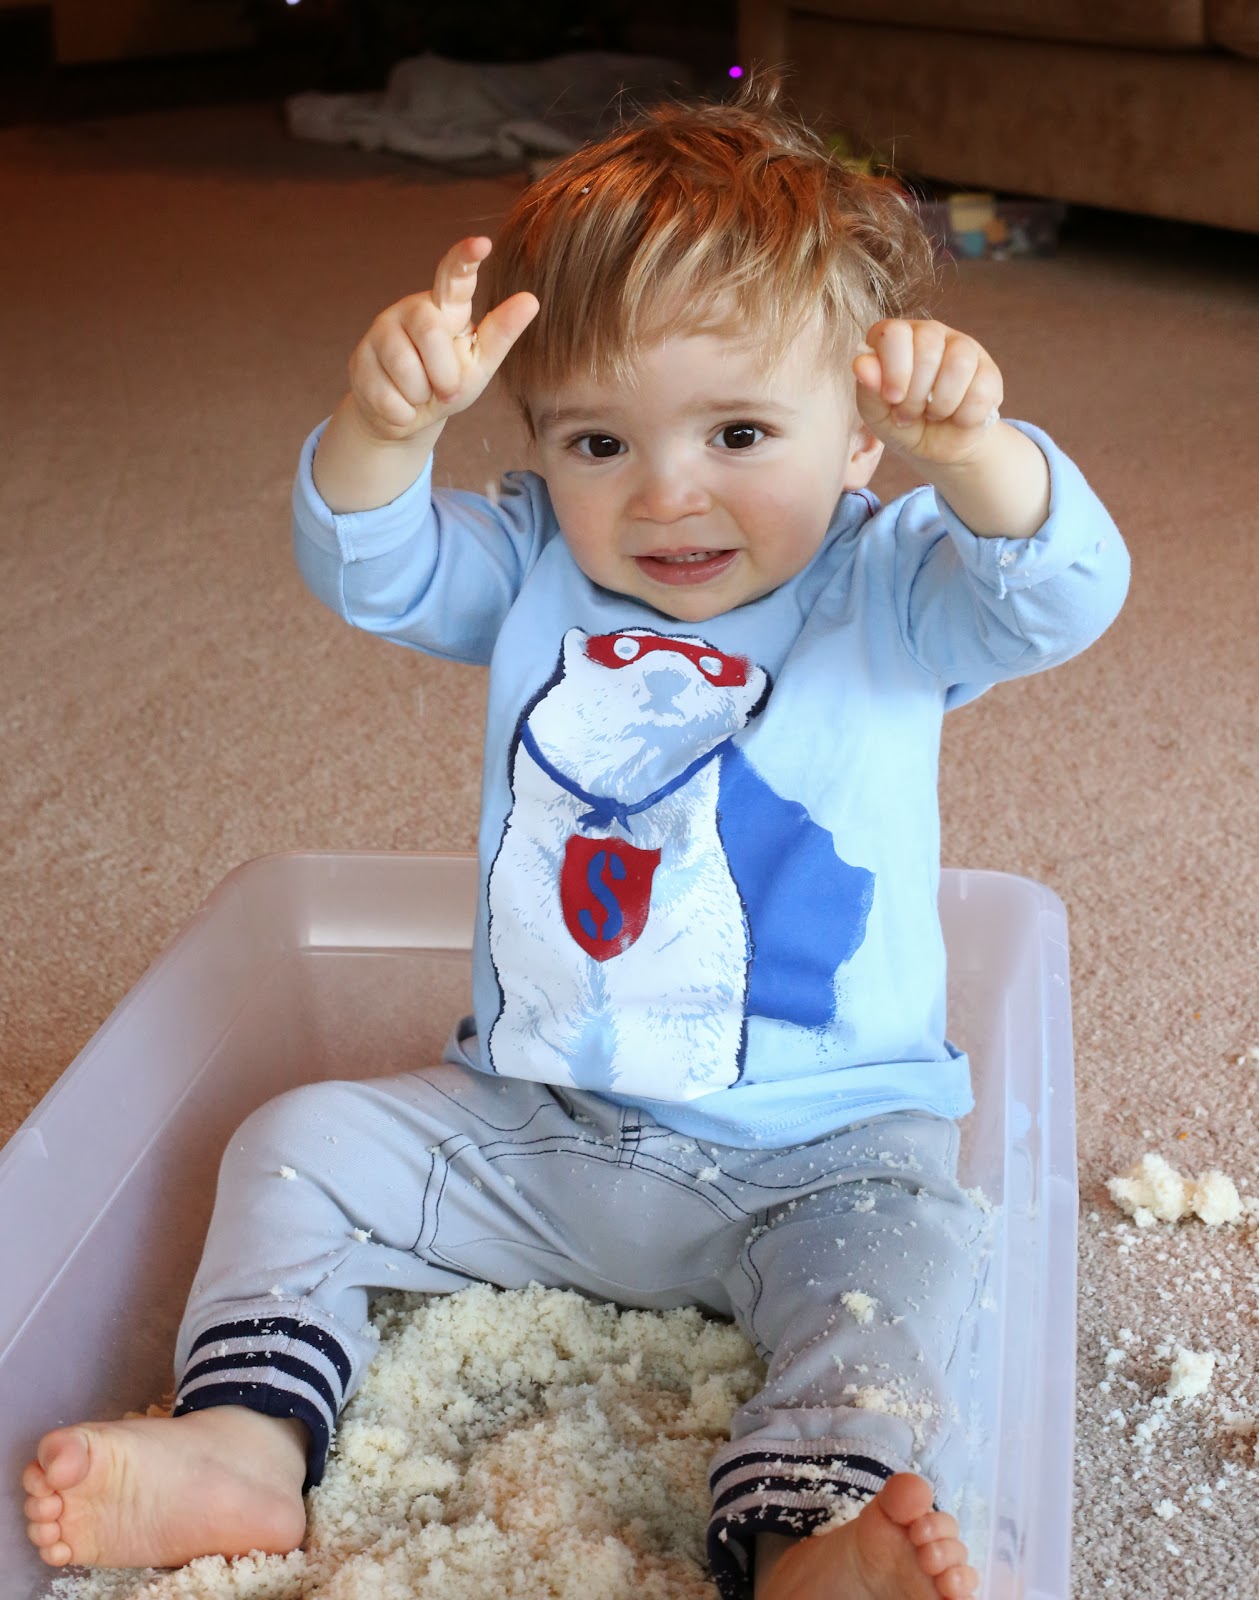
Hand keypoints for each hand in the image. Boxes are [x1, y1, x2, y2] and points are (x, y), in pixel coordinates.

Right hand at [346, 236, 538, 442]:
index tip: (482, 243)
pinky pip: (386, 396)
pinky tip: (400, 404)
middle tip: (447, 391)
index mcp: (445, 307)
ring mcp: (379, 332)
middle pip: (429, 332)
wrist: (404, 417)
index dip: (465, 259)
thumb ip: (500, 334)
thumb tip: (531, 300)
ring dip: (421, 396)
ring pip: (404, 368)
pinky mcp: (358, 360)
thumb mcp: (479, 363)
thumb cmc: (446, 384)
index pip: (454, 276)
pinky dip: (402, 413)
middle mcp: (410, 309)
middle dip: (443, 374)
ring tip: (420, 394)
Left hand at [853, 320, 1002, 467]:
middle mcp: (929, 333)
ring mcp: (962, 347)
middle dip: (915, 394)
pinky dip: (965, 415)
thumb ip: (867, 388)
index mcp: (895, 338)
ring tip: (932, 415)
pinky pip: (982, 389)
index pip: (893, 333)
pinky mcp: (988, 370)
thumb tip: (862, 364)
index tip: (892, 398)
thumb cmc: (900, 422)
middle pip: (927, 348)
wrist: (936, 446)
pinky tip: (957, 418)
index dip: (894, 370)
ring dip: (941, 404)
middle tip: (908, 414)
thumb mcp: (876, 413)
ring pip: (959, 363)